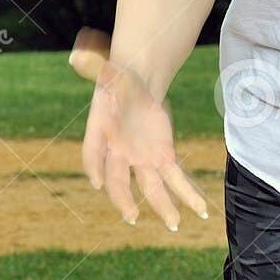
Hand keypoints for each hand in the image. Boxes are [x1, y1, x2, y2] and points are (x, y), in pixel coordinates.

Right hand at [80, 51, 208, 230]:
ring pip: (152, 188)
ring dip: (164, 206)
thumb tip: (78, 55)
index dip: (94, 168)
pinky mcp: (163, 158)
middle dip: (125, 200)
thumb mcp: (111, 71)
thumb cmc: (119, 82)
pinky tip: (202, 210)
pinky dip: (189, 195)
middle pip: (119, 182)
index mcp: (101, 132)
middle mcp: (118, 153)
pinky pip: (176, 179)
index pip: (92, 154)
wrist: (137, 87)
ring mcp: (141, 160)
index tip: (97, 183)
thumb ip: (95, 65)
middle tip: (131, 217)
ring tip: (175, 225)